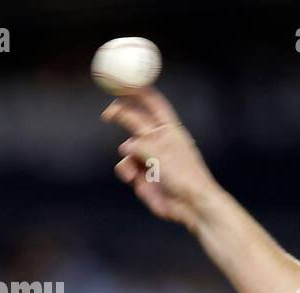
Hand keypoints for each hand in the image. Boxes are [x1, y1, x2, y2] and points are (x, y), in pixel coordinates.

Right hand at [102, 88, 219, 230]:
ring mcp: (150, 158)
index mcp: (170, 130)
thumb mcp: (161, 153)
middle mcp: (159, 141)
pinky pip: (126, 167)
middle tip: (108, 114)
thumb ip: (140, 143)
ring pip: (127, 148)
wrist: (191, 206)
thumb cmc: (183, 176)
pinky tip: (133, 178)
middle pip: (136, 121)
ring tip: (135, 167)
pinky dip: (126, 170)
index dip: (139, 91)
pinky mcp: (142, 175)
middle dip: (122, 115)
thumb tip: (125, 147)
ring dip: (127, 155)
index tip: (123, 80)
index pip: (153, 104)